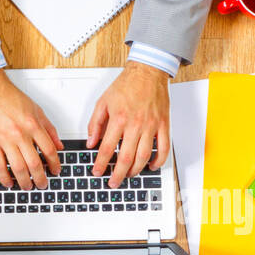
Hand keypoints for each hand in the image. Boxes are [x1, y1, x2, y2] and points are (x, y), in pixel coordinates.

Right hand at [0, 69, 61, 188]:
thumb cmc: (9, 97)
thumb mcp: (36, 109)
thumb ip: (48, 128)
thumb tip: (58, 144)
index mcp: (33, 125)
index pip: (49, 150)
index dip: (54, 164)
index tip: (55, 171)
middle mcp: (20, 134)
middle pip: (35, 163)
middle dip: (40, 178)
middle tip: (42, 184)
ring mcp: (4, 140)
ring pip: (18, 167)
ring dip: (24, 181)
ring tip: (27, 186)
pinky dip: (4, 177)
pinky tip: (8, 182)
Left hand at [87, 61, 170, 187]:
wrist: (148, 71)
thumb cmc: (126, 85)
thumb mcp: (103, 102)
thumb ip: (95, 124)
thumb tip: (91, 143)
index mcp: (119, 119)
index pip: (107, 148)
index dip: (100, 163)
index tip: (97, 172)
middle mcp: (136, 124)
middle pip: (126, 157)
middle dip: (117, 174)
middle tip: (113, 182)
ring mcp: (151, 126)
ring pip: (144, 155)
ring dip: (135, 170)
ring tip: (128, 176)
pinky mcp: (164, 124)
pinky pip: (164, 147)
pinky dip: (159, 160)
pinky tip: (152, 166)